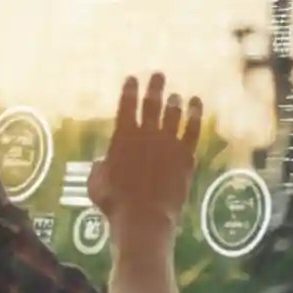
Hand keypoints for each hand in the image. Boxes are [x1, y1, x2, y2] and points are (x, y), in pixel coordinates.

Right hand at [88, 72, 202, 237]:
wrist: (144, 217)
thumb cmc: (114, 203)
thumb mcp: (96, 183)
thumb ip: (100, 168)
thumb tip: (103, 163)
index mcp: (123, 136)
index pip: (127, 104)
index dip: (130, 89)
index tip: (132, 78)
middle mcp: (147, 133)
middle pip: (153, 103)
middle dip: (155, 87)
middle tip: (159, 75)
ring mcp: (169, 143)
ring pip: (174, 114)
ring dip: (174, 102)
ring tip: (176, 96)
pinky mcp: (186, 156)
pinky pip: (193, 129)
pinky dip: (195, 114)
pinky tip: (196, 104)